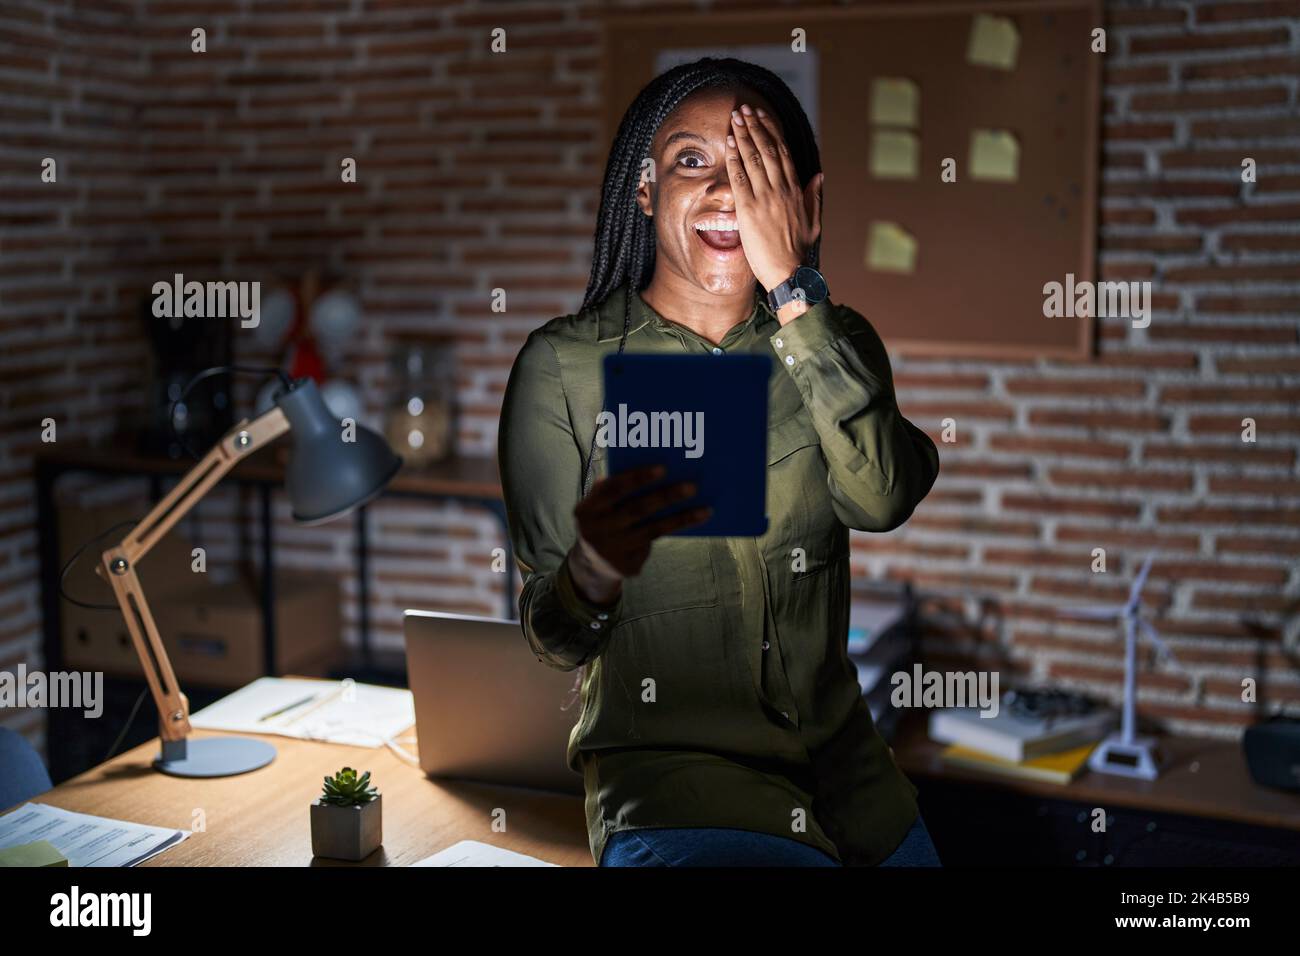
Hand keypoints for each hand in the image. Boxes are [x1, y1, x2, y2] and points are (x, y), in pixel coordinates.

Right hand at [569, 464, 710, 602]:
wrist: (593, 564)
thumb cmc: (604, 520)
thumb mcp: (599, 504)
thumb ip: (615, 486)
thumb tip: (652, 466)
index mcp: (586, 509)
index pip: (613, 489)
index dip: (637, 478)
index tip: (663, 468)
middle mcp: (596, 531)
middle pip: (636, 510)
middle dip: (665, 497)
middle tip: (692, 486)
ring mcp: (612, 551)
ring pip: (651, 530)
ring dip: (680, 518)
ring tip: (704, 509)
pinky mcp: (627, 565)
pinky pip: (655, 543)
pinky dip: (675, 531)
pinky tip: (695, 521)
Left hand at [725, 103, 823, 292]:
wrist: (789, 272)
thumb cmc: (798, 251)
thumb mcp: (813, 222)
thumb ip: (814, 196)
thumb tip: (819, 175)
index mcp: (796, 190)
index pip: (783, 153)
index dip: (771, 132)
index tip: (762, 117)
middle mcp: (782, 189)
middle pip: (767, 149)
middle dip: (755, 126)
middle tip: (744, 109)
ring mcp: (765, 198)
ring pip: (754, 158)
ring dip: (743, 135)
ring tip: (735, 118)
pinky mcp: (749, 210)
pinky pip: (740, 178)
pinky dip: (735, 158)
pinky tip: (730, 142)